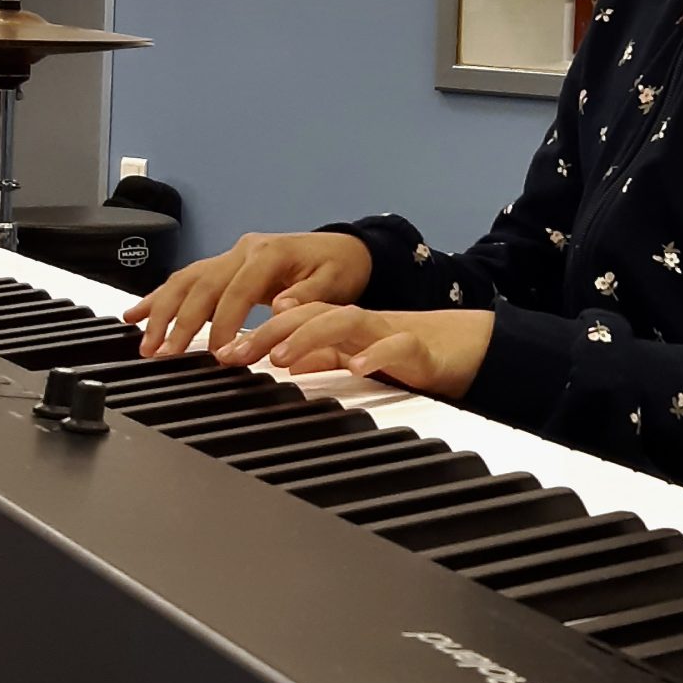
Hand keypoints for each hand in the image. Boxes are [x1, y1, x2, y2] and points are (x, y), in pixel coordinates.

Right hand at [123, 229, 373, 357]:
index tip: (215, 352)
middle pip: (202, 284)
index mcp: (269, 253)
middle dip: (180, 321)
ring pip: (186, 280)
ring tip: (145, 341)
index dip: (224, 322)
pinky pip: (187, 279)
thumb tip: (281, 308)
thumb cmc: (339, 267)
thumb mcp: (334, 283)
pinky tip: (137, 314)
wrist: (343, 249)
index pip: (238, 290)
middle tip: (163, 353)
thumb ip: (306, 297)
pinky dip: (161, 297)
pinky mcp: (224, 265)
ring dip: (162, 310)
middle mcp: (244, 250)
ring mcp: (231, 256)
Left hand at [218, 301, 493, 398]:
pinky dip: (376, 355)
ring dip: (311, 337)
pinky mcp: (416, 348)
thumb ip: (319, 357)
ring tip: (283, 359)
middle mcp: (357, 321)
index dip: (255, 333)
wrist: (461, 345)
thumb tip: (281, 363)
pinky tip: (358, 367)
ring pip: (345, 322)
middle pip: (308, 315)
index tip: (221, 354)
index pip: (290, 318)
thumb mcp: (351, 356)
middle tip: (234, 355)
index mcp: (339, 322)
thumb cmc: (403, 351)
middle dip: (267, 333)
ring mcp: (386, 330)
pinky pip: (396, 347)